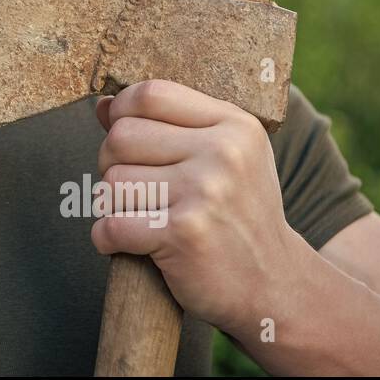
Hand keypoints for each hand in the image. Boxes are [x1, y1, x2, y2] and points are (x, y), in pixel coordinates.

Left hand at [91, 79, 308, 337]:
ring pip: (112, 183)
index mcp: (234, 125)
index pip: (150, 94)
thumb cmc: (238, 215)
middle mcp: (223, 153)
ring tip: (143, 218)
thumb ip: (168, 125)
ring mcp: (205, 192)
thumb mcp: (225, 157)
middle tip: (138, 190)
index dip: (122, 113)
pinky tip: (129, 244)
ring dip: (114, 206)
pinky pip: (111, 225)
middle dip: (113, 164)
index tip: (126, 140)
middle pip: (120, 138)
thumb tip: (103, 105)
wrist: (276, 285)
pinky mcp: (184, 234)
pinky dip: (107, 239)